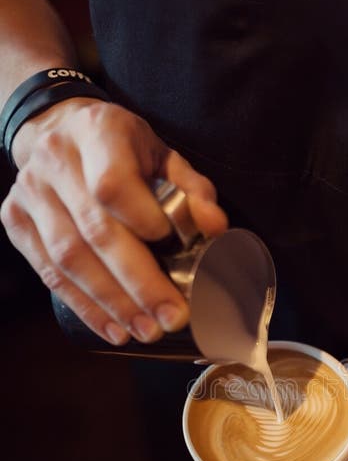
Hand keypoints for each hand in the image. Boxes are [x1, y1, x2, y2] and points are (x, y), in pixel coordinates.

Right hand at [1, 98, 227, 344]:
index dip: (142, 221)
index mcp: (98, 133)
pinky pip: (50, 274)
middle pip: (95, 231)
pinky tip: (114, 328)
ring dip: (111, 303)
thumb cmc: (122, 150)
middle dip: (137, 283)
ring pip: (69, 259)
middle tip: (169, 317)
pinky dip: (85, 307)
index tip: (172, 248)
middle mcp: (56, 159)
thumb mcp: (163, 156)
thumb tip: (215, 228)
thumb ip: (193, 190)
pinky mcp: (15, 220)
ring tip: (145, 330)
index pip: (112, 185)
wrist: (58, 130)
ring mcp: (30, 192)